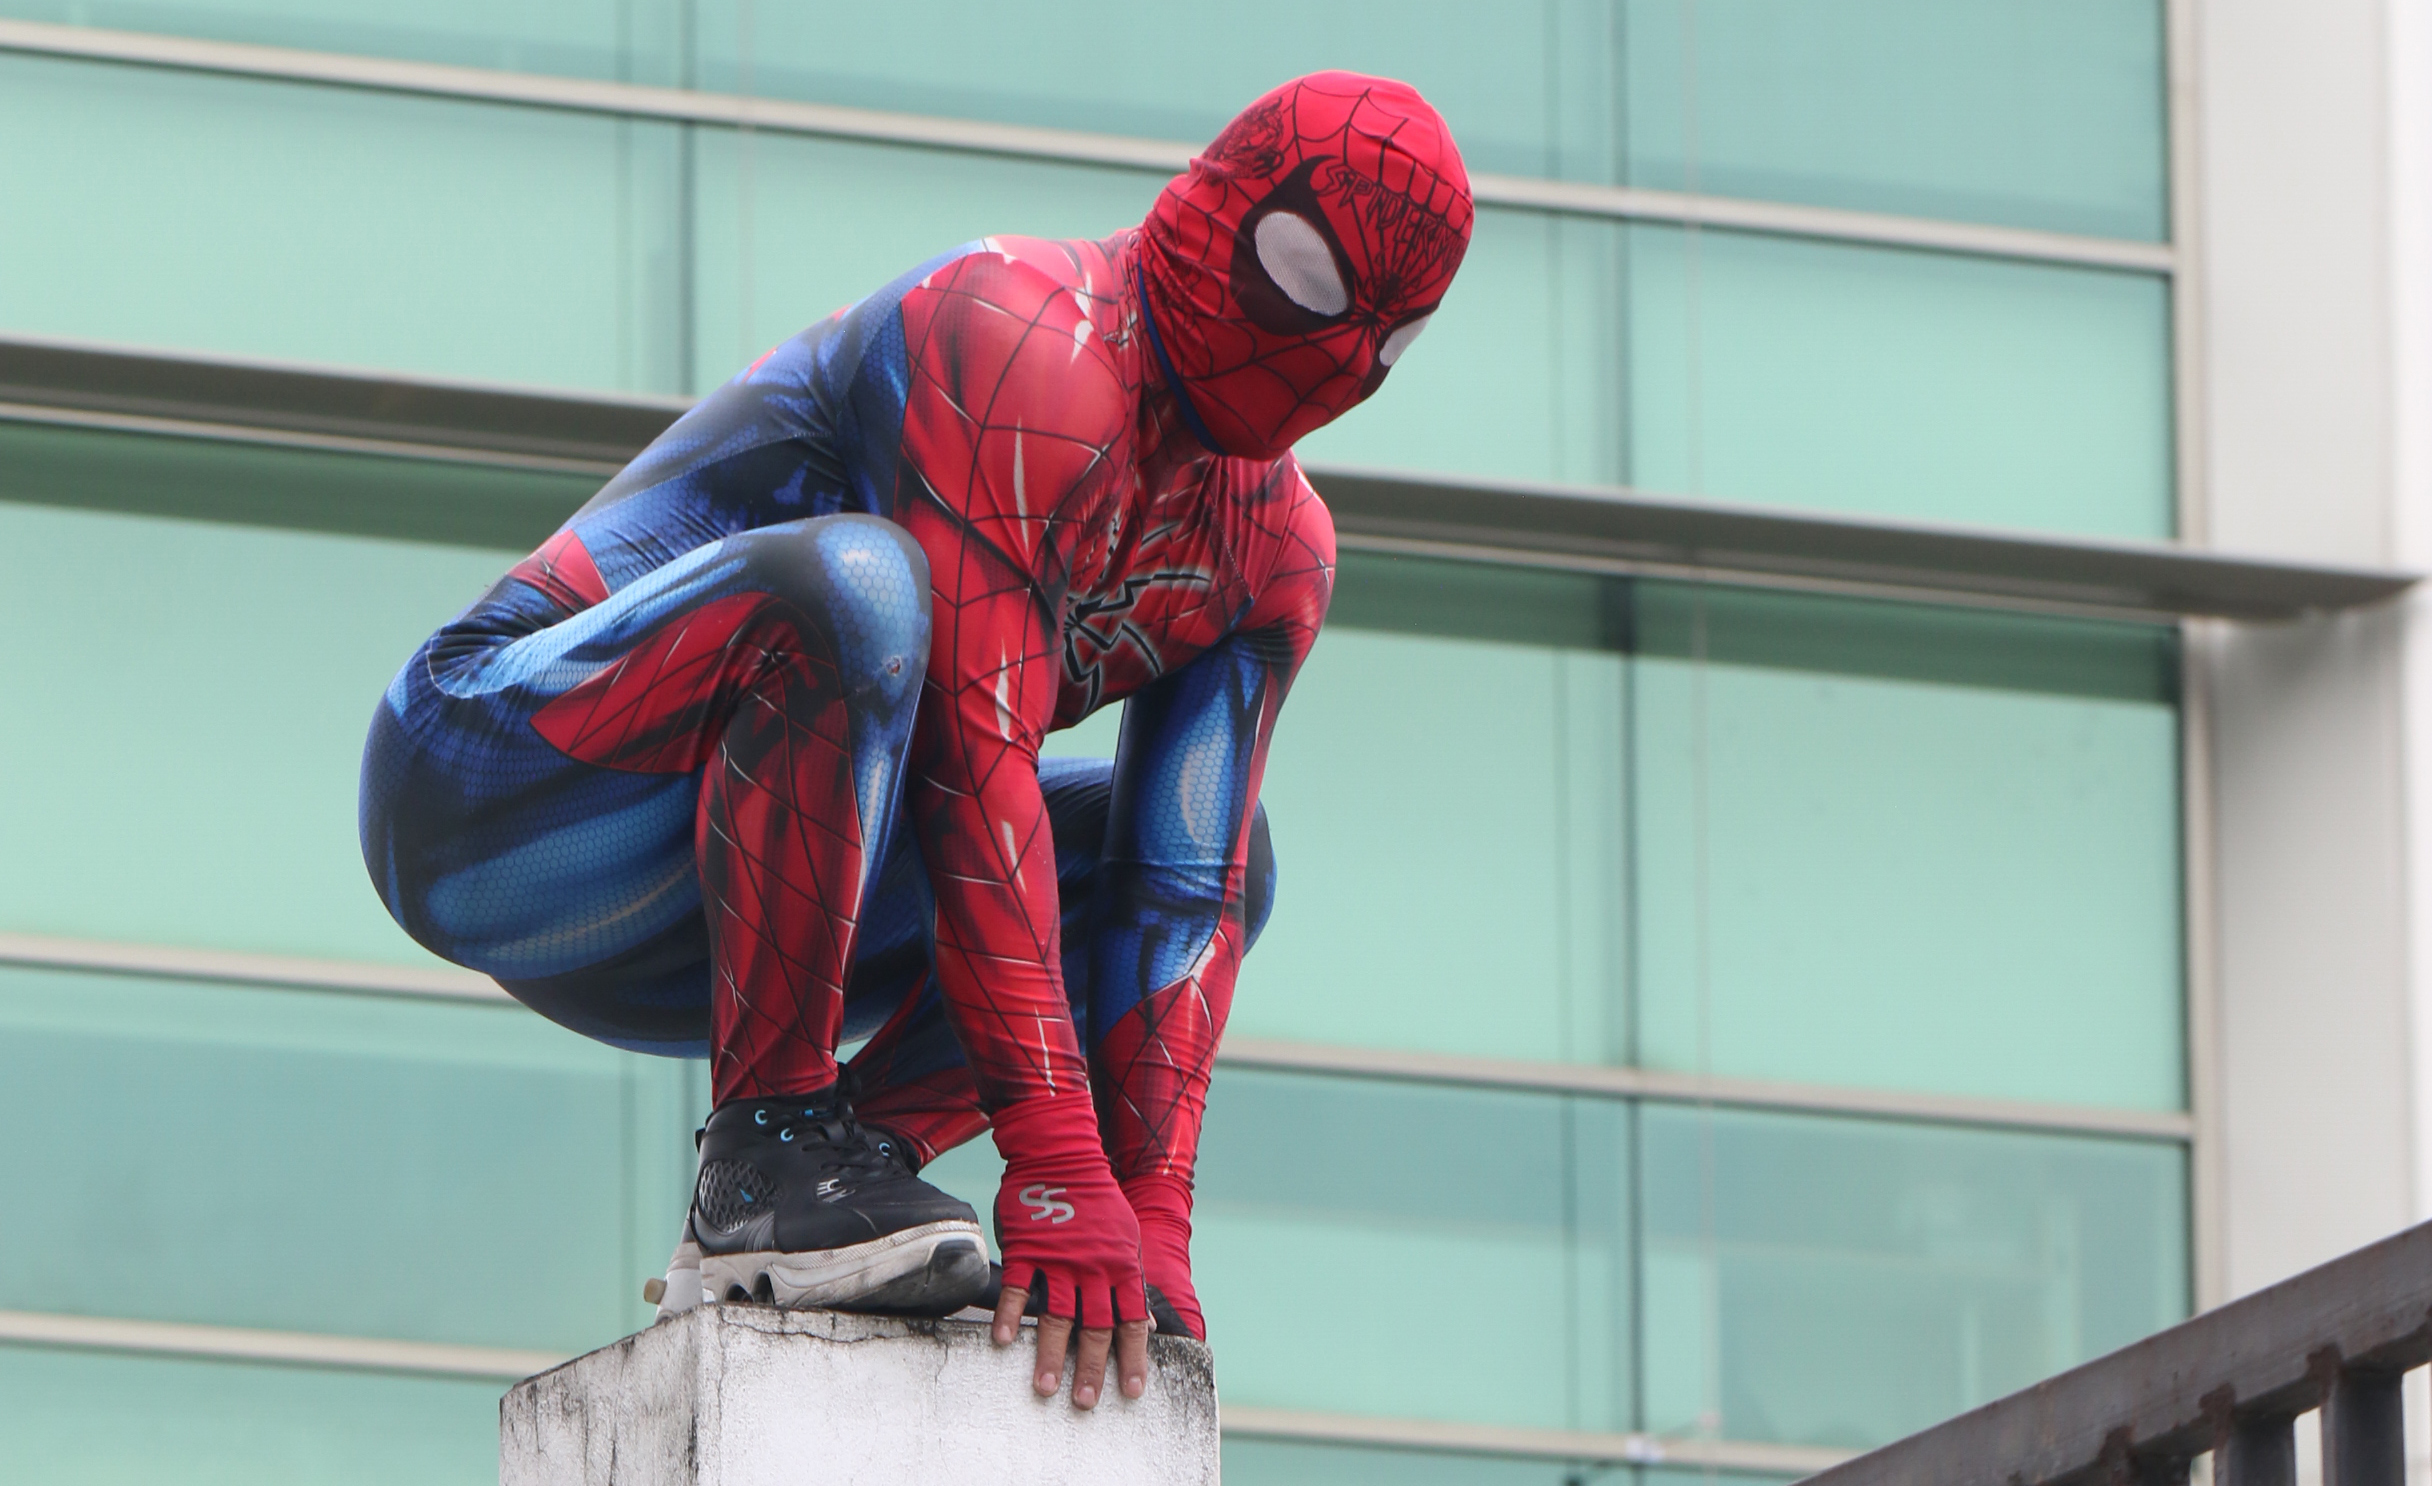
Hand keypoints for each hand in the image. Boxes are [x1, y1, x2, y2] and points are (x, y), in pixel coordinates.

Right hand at [985, 1096, 1150, 1407]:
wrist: (1062, 1154)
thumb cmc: (1095, 1199)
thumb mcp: (1125, 1237)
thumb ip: (1130, 1280)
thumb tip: (1145, 1324)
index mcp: (1120, 1266)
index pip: (1131, 1322)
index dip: (1133, 1358)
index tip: (1132, 1392)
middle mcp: (1093, 1268)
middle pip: (1095, 1327)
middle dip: (1091, 1369)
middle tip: (1085, 1403)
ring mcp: (1060, 1259)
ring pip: (1058, 1316)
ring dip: (1051, 1355)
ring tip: (1046, 1388)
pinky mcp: (1028, 1247)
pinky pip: (1020, 1288)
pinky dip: (1013, 1315)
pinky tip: (1005, 1341)